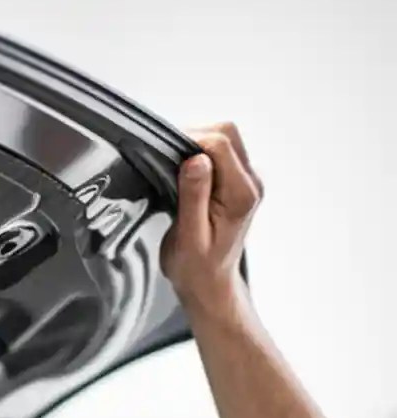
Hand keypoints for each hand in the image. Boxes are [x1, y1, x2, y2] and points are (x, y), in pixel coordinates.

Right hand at [162, 122, 263, 318]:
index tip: (166, 159)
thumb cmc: (196, 267)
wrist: (209, 284)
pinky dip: (198, 155)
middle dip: (193, 138)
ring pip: (224, 139)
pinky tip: (183, 175)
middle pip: (227, 134)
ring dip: (195, 146)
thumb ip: (194, 195)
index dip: (190, 143)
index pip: (221, 144)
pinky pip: (219, 153)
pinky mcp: (236, 183)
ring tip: (174, 170)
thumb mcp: (189, 235)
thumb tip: (196, 158)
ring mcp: (246, 182)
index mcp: (241, 194)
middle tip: (168, 162)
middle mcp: (250, 183)